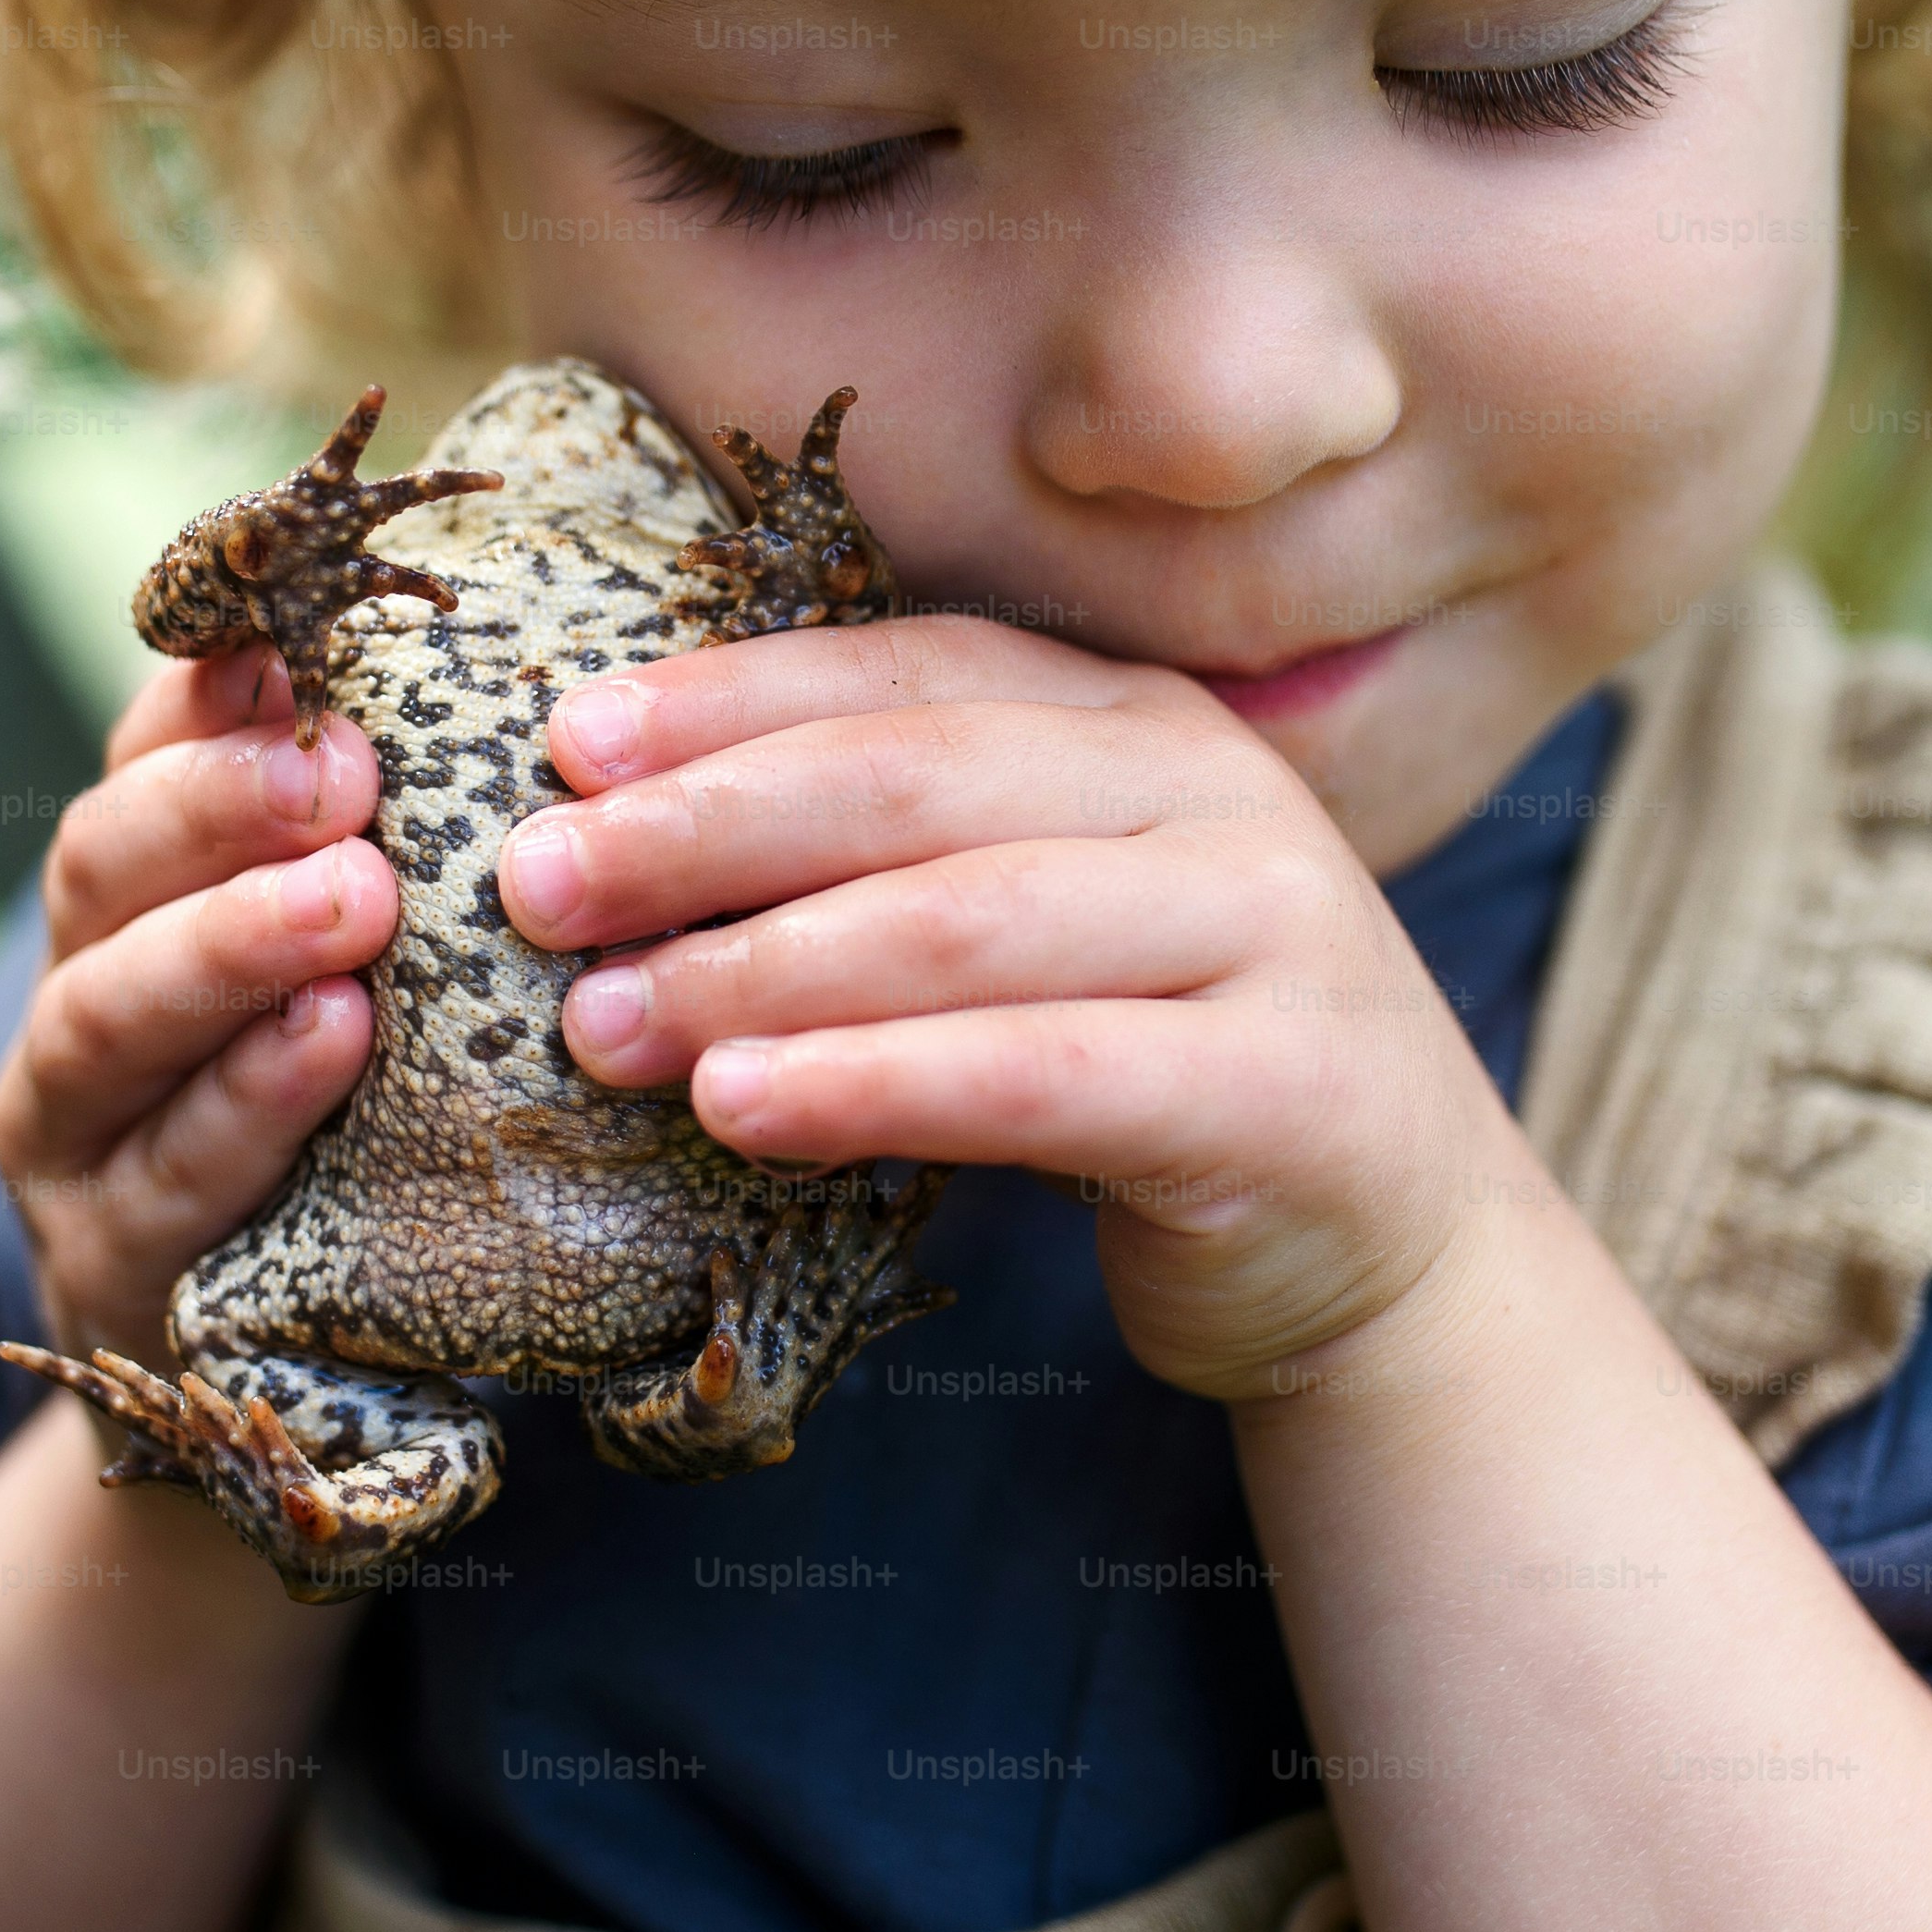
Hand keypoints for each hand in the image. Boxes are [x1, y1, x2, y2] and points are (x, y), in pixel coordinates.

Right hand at [0, 646, 395, 1371]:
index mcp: (131, 891)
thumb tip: (406, 678)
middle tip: (348, 771)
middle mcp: (73, 988)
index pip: (140, 758)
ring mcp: (68, 1131)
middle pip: (101, 864)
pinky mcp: (105, 1257)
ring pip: (109, 1012)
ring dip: (230, 943)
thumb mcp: (352, 965)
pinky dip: (252, 1098)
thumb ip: (355, 835)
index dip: (212, 696)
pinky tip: (334, 1039)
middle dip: (219, 806)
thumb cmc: (341, 1123)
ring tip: (354, 900)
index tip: (307, 646)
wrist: (270, 1369)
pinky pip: (169, 1168)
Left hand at [494, 615, 1535, 1401]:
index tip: (563, 742)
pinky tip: (744, 1109)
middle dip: (707, 826)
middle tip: (534, 884)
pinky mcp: (1291, 1089)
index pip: (912, 674)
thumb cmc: (1159, 1081)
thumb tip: (624, 841)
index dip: (731, 698)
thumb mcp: (1040, 936)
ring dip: (762, 966)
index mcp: (1142, 726)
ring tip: (601, 1019)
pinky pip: (1047, 1073)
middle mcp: (1220, 795)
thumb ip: (902, 866)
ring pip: (971, 921)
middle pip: (922, 781)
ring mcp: (1275, 932)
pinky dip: (880, 1083)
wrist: (1397, 1256)